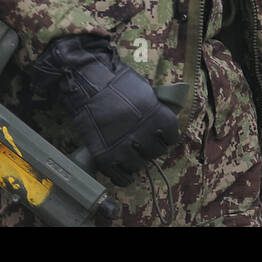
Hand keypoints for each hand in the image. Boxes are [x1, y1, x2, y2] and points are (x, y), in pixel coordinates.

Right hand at [29, 34, 179, 186]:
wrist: (90, 85)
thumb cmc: (120, 84)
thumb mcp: (147, 94)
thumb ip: (157, 112)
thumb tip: (163, 127)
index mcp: (159, 117)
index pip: (172, 137)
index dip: (166, 137)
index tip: (160, 135)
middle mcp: (144, 134)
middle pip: (156, 153)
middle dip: (151, 148)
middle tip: (142, 144)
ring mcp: (124, 147)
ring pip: (139, 166)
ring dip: (137, 161)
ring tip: (131, 154)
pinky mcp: (105, 157)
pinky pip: (121, 177)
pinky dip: (124, 177)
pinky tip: (123, 171)